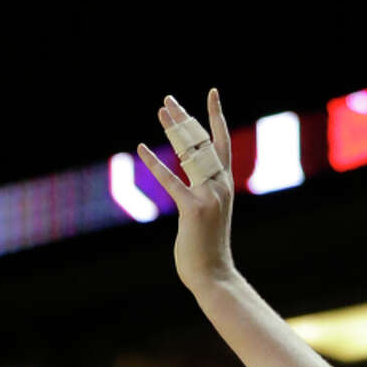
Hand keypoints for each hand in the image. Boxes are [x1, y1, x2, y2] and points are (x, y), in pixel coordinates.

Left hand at [137, 91, 233, 289]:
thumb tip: (193, 183)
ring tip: (161, 111)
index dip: (216, 115)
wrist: (214, 274)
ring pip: (190, 154)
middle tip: (168, 100)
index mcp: (225, 184)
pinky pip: (171, 181)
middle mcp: (220, 185)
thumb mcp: (210, 214)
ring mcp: (209, 196)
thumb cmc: (208, 248)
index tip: (212, 92)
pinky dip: (154, 164)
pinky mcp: (193, 210)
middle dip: (185, 118)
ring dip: (174, 130)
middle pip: (202, 141)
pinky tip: (141, 148)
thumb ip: (205, 194)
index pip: (222, 142)